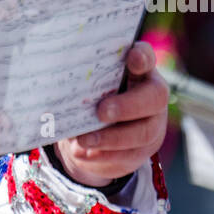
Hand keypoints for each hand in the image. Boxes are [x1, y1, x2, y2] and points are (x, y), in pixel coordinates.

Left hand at [53, 42, 167, 187]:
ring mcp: (152, 124)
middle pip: (155, 97)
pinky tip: (84, 154)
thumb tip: (58, 93)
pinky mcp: (144, 150)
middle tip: (101, 112)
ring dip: (111, 138)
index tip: (132, 57)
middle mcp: (152, 95)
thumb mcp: (88, 89)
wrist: (99, 135)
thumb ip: (83, 87)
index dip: (143, 57)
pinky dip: (104, 156)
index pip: (146, 57)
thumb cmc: (91, 100)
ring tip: (84, 141)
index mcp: (138, 71)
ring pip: (143, 133)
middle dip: (127, 106)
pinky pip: (129, 155)